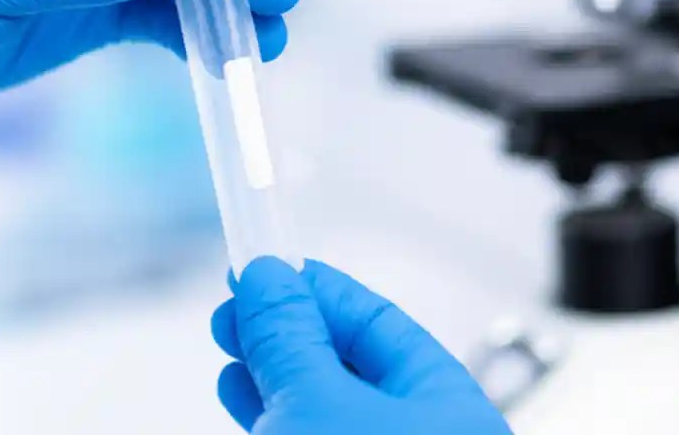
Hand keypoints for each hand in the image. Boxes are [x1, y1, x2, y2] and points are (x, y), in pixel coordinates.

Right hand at [211, 258, 511, 434]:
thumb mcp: (317, 405)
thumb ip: (289, 338)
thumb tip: (268, 277)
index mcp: (449, 407)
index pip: (377, 322)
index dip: (314, 287)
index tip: (263, 260)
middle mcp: (423, 434)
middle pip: (347, 361)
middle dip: (284, 327)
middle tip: (236, 301)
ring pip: (324, 402)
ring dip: (270, 369)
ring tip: (229, 342)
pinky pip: (306, 433)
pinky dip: (270, 411)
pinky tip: (240, 393)